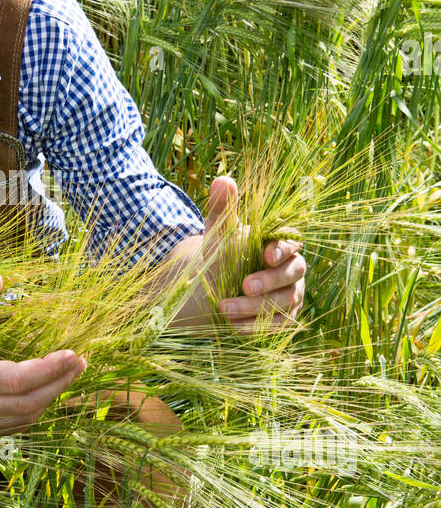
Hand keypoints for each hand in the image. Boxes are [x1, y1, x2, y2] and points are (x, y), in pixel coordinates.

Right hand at [0, 269, 86, 434]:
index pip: (17, 380)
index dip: (50, 370)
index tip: (74, 355)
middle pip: (28, 404)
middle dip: (60, 384)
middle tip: (80, 363)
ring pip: (23, 419)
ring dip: (50, 398)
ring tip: (68, 375)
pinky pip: (12, 426)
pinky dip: (33, 410)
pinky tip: (44, 391)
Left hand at [207, 176, 305, 332]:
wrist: (213, 286)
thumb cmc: (222, 254)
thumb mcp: (219, 231)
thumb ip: (224, 208)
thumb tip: (223, 179)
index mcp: (281, 244)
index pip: (292, 244)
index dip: (283, 249)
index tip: (266, 254)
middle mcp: (292, 271)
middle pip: (293, 276)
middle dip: (269, 281)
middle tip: (244, 286)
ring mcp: (290, 297)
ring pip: (284, 303)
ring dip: (255, 308)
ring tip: (224, 308)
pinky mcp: (283, 321)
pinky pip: (277, 327)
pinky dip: (255, 327)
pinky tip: (232, 326)